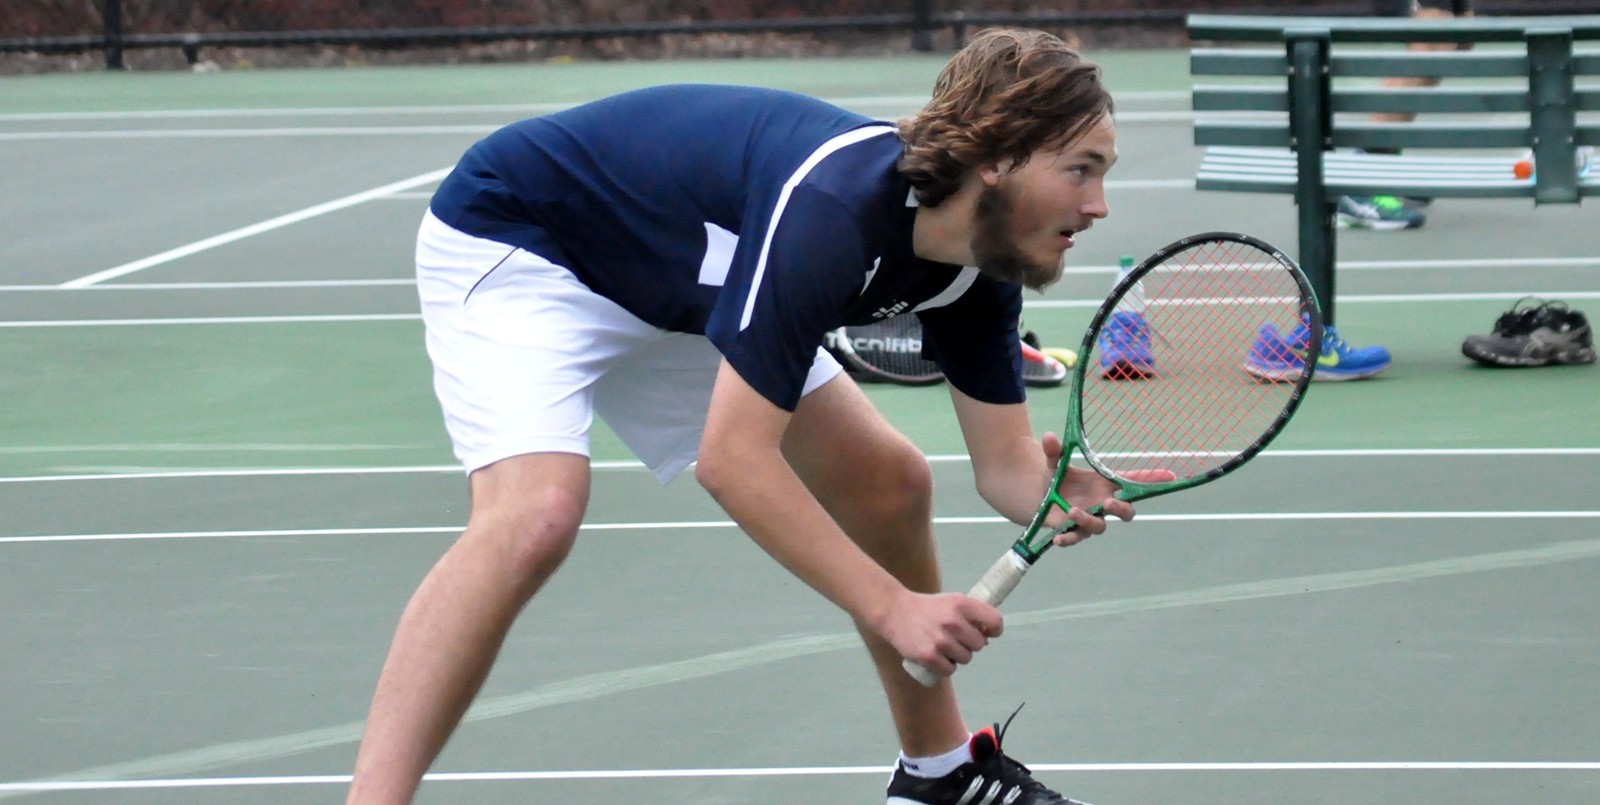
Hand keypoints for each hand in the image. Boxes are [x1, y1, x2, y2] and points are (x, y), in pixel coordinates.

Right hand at [875, 590, 1003, 677]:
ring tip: (942, 645)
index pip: (995, 621)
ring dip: (957, 656)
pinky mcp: (929, 656)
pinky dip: (944, 666)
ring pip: (966, 658)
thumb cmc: (927, 608)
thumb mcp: (951, 601)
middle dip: (970, 644)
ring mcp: (941, 640)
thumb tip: (987, 637)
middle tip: (954, 638)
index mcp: (962, 604)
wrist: (894, 611)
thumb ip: (971, 615)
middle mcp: (953, 622)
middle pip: (980, 645)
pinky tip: (935, 656)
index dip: (994, 630)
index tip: (987, 633)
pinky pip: (950, 670)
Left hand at [1040, 431, 1175, 546]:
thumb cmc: (1057, 476)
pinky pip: (1076, 537)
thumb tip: (1048, 436)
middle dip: (1121, 509)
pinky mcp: (1074, 530)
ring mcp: (1090, 518)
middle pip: (1126, 511)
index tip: (1171, 476)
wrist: (1039, 494)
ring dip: (1088, 520)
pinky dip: (1069, 539)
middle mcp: (1102, 503)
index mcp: (1105, 484)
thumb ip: (1055, 451)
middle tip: (1107, 502)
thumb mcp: (1055, 462)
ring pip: (1099, 526)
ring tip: (1072, 511)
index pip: (1134, 482)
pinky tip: (1059, 539)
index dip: (1152, 479)